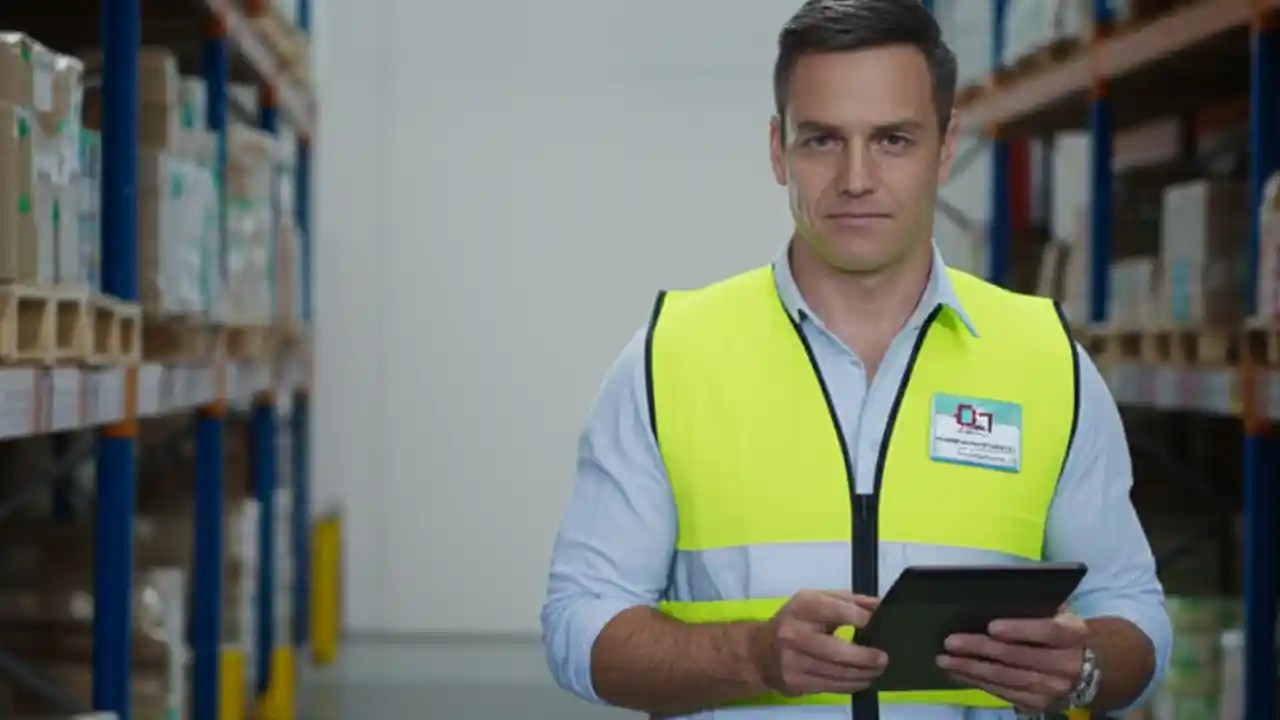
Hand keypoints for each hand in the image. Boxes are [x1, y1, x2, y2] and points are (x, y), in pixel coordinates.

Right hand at [751, 590, 887, 697]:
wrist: (759, 652)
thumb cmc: (795, 621)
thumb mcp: (817, 601)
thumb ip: (850, 601)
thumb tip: (881, 606)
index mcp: (802, 607)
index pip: (836, 611)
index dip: (862, 619)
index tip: (881, 623)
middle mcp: (794, 634)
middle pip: (837, 650)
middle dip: (865, 657)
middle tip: (884, 658)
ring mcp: (793, 661)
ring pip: (837, 673)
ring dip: (863, 674)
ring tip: (877, 670)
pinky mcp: (796, 683)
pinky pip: (831, 687)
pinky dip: (851, 685)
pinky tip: (862, 680)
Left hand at [937, 608, 1087, 713]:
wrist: (1089, 667)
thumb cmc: (1062, 630)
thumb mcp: (1060, 614)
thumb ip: (1038, 605)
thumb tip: (998, 593)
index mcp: (1073, 635)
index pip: (1048, 631)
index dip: (1020, 629)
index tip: (992, 626)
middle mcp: (1066, 665)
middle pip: (1018, 657)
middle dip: (981, 650)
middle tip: (951, 642)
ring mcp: (1052, 689)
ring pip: (1007, 679)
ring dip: (972, 669)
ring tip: (945, 659)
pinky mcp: (1038, 704)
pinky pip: (1003, 693)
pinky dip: (977, 682)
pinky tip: (958, 672)